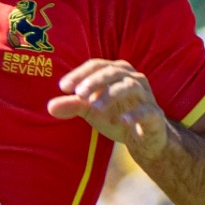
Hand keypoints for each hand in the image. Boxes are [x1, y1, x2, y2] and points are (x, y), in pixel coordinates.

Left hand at [49, 58, 171, 162]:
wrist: (143, 138)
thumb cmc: (115, 116)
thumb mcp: (90, 110)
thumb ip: (72, 106)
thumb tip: (49, 107)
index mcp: (116, 72)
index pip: (96, 65)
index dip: (80, 74)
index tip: (64, 87)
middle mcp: (133, 78)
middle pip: (113, 72)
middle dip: (95, 81)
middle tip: (79, 94)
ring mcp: (146, 95)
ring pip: (129, 87)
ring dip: (111, 95)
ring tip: (95, 108)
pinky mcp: (154, 114)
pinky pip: (146, 110)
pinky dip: (134, 114)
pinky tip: (120, 121)